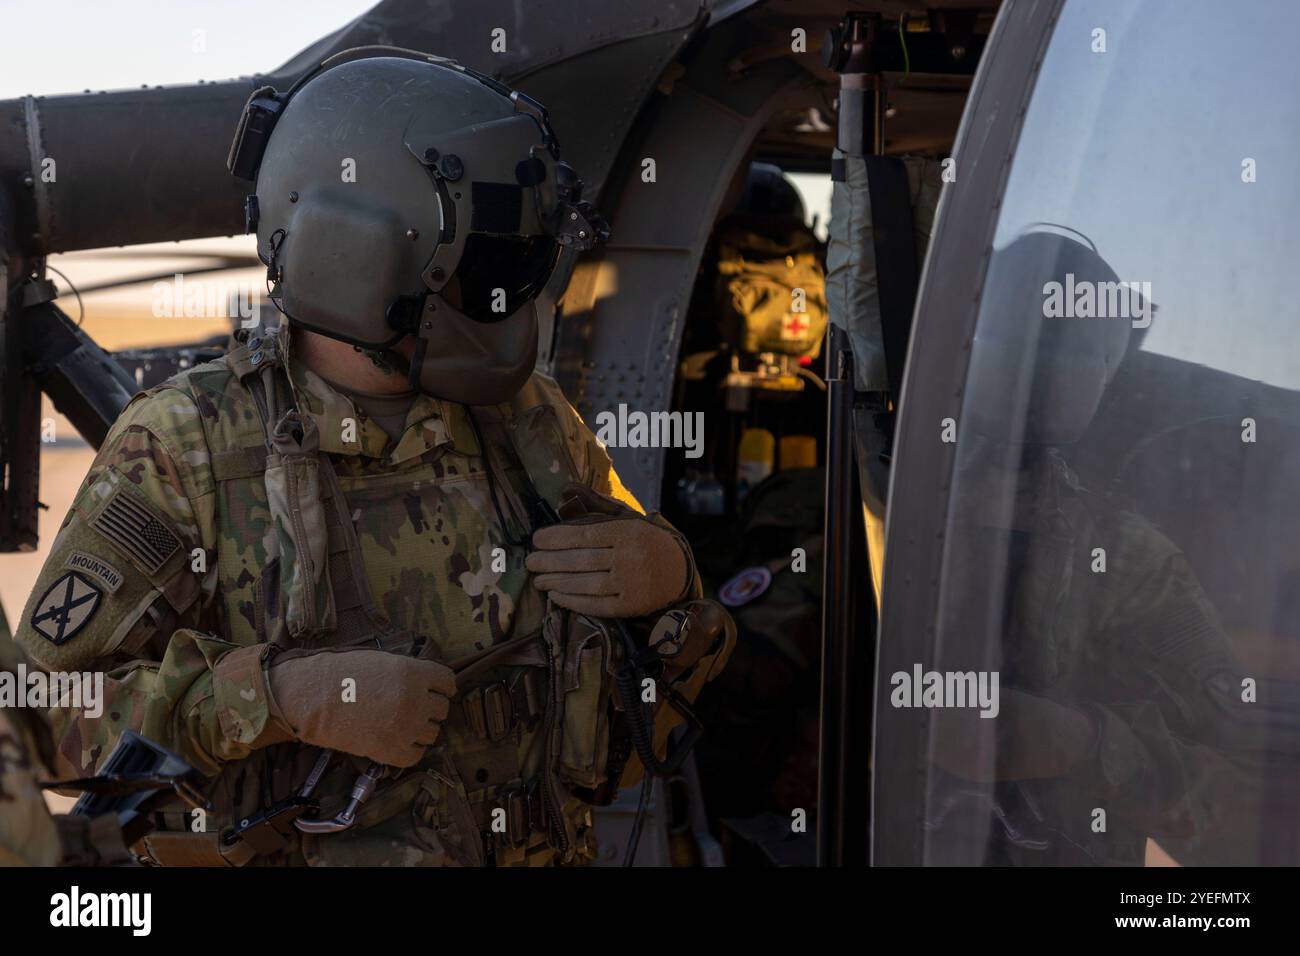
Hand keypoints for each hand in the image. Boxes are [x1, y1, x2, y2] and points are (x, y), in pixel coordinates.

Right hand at [268, 649, 455, 767]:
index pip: (448, 682)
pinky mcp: (391, 751)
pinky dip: (410, 750)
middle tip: (414, 709)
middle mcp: (416, 701)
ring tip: (403, 725)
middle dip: (431, 708)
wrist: (312, 697)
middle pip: (443, 709)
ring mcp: (405, 728)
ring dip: (422, 729)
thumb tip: (425, 685)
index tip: (434, 691)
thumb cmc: (341, 672)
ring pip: (433, 733)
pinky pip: (416, 755)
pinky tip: (398, 741)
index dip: (441, 687)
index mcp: (415, 674)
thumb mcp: (382, 661)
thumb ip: (409, 673)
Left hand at [526, 486, 690, 617]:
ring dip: (557, 583)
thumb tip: (565, 492)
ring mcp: (631, 585)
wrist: (678, 570)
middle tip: (530, 562)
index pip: (585, 535)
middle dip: (550, 562)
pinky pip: (596, 606)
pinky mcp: (631, 606)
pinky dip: (573, 602)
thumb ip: (598, 505)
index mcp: (628, 532)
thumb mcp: (628, 517)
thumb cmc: (645, 540)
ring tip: (538, 580)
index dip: (557, 538)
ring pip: (586, 584)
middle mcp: (630, 558)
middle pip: (581, 561)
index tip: (536, 540)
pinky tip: (556, 596)